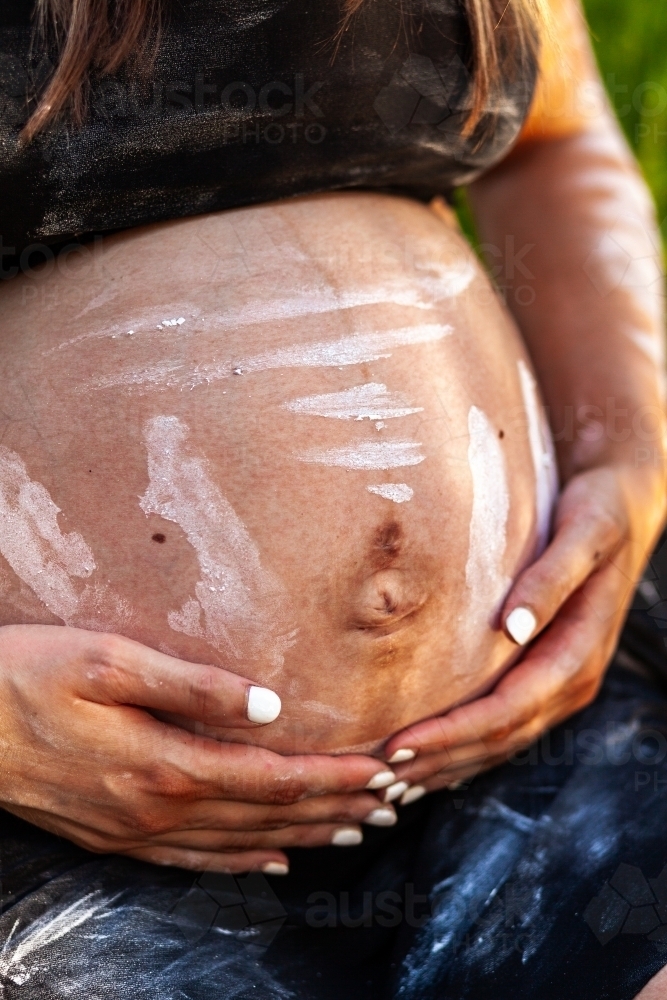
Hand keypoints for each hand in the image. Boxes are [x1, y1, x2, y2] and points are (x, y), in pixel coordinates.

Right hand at [0, 625, 396, 871]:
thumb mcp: (109, 662)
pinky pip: (196, 863)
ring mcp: (137, 833)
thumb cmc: (29, 677)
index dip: (334, 778)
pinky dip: (244, 865)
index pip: (274, 779)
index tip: (383, 772)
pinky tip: (272, 864)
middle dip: (336, 811)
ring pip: (241, 845)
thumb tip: (269, 706)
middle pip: (268, 818)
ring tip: (356, 832)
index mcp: (165, 763)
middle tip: (393, 805)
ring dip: (304, 838)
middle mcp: (159, 810)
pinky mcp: (116, 838)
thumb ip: (192, 685)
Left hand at [383, 463, 665, 801]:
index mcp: (579, 655)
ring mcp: (561, 686)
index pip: (507, 711)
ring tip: (391, 783)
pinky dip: (464, 748)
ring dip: (448, 766)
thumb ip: (552, 579)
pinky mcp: (547, 678)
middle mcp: (572, 682)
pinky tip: (428, 758)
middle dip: (440, 762)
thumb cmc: (599, 513)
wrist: (625, 504)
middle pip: (499, 740)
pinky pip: (504, 726)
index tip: (398, 746)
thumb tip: (513, 628)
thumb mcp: (585, 535)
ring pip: (500, 743)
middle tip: (376, 778)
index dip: (452, 734)